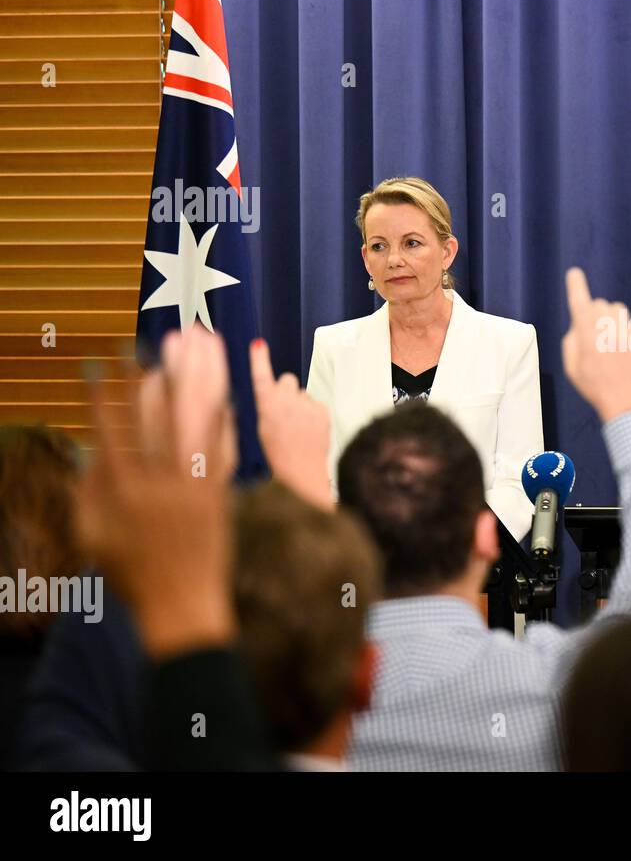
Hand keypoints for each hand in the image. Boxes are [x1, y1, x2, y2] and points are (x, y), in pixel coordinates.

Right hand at [76, 329, 235, 657]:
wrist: (183, 608)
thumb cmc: (131, 577)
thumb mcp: (94, 539)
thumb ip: (87, 493)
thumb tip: (87, 450)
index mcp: (124, 494)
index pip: (112, 431)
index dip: (105, 394)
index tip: (103, 360)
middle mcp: (162, 486)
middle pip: (166, 418)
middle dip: (170, 372)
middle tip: (172, 337)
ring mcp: (197, 491)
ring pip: (202, 427)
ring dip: (205, 384)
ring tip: (208, 350)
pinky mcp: (222, 497)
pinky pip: (226, 452)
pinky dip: (226, 422)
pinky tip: (229, 393)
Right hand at [250, 338, 332, 508]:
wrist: (302, 471)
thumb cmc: (278, 453)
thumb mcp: (263, 429)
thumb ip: (269, 407)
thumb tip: (275, 391)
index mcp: (266, 406)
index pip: (261, 377)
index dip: (260, 360)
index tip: (259, 345)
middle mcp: (286, 401)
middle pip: (287, 379)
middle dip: (286, 389)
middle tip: (285, 409)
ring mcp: (306, 404)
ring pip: (302, 393)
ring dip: (300, 404)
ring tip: (298, 427)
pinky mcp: (322, 409)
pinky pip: (315, 403)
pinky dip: (313, 413)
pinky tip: (310, 430)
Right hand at [561, 267, 630, 422]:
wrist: (629, 405)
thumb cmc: (596, 388)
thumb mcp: (572, 368)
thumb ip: (571, 341)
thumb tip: (578, 326)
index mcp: (588, 335)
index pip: (579, 302)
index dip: (575, 286)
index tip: (574, 274)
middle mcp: (609, 329)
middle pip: (601, 304)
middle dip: (595, 313)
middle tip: (594, 335)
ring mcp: (629, 332)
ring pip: (619, 311)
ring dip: (612, 320)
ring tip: (611, 345)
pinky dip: (627, 335)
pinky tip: (626, 356)